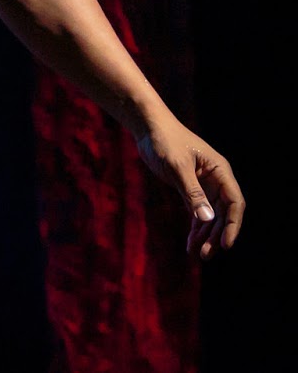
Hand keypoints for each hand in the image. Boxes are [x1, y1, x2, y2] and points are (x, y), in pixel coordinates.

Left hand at [136, 119, 244, 259]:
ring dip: (206, 235)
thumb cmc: (164, 141)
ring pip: (211, 216)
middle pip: (223, 214)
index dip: (232, 225)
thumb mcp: (177, 166)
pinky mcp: (190, 188)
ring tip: (198, 254)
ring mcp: (204, 185)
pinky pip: (197, 212)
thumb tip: (207, 218)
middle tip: (205, 255)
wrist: (147, 127)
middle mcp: (216, 180)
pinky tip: (191, 243)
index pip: (235, 203)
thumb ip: (192, 192)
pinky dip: (195, 227)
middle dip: (216, 235)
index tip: (225, 245)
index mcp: (220, 171)